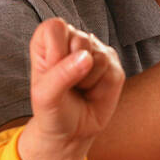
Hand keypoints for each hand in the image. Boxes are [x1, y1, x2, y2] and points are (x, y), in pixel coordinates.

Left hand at [17, 18, 123, 159]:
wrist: (71, 132)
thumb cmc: (52, 110)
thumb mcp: (45, 96)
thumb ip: (61, 74)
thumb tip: (87, 57)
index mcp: (48, 39)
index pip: (55, 28)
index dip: (56, 52)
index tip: (52, 72)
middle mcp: (73, 39)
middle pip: (80, 41)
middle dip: (73, 70)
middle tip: (67, 86)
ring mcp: (96, 50)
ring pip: (98, 58)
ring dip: (87, 82)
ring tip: (79, 90)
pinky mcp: (113, 64)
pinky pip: (112, 71)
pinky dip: (101, 89)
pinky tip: (92, 92)